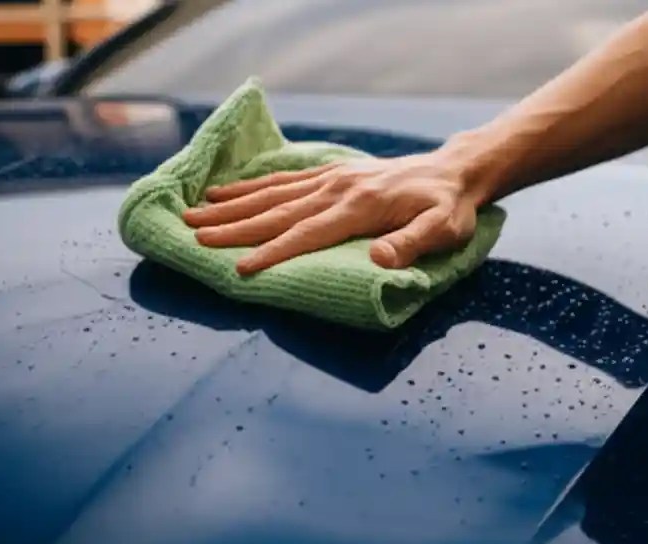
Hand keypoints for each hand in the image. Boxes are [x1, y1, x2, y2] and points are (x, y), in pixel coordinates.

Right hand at [182, 150, 484, 274]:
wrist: (453, 171)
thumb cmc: (449, 209)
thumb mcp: (442, 230)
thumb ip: (411, 244)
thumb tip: (379, 261)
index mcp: (358, 206)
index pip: (306, 233)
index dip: (272, 252)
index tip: (239, 268)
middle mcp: (336, 189)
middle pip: (276, 212)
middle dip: (234, 227)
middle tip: (195, 237)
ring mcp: (330, 178)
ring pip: (271, 193)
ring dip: (232, 205)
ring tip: (194, 213)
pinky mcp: (329, 173)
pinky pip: (282, 180)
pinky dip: (250, 186)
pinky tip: (224, 192)